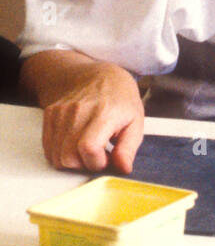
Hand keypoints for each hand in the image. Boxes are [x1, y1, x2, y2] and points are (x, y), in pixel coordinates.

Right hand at [19, 50, 144, 173]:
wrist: (98, 76)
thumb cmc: (120, 100)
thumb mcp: (136, 122)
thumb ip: (128, 148)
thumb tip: (122, 169)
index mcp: (104, 113)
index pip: (89, 148)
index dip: (97, 163)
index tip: (107, 158)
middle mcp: (79, 111)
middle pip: (68, 157)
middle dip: (84, 165)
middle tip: (98, 155)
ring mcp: (61, 112)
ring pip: (56, 156)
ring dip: (72, 161)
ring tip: (88, 148)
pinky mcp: (50, 114)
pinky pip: (48, 148)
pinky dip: (61, 153)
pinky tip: (75, 144)